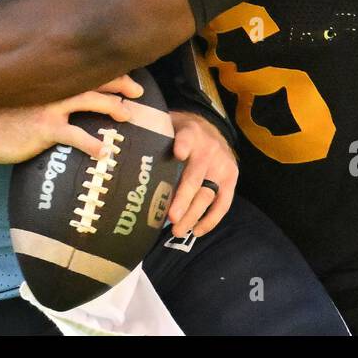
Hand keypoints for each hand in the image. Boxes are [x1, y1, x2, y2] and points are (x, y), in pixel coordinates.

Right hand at [0, 75, 140, 165]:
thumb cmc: (2, 115)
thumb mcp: (25, 96)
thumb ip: (48, 94)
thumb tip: (70, 100)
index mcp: (50, 79)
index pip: (85, 68)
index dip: (109, 70)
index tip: (127, 74)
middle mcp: (53, 88)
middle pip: (94, 79)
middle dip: (119, 83)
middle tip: (138, 91)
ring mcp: (50, 107)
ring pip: (90, 100)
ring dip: (112, 107)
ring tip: (127, 116)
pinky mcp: (45, 128)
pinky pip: (75, 135)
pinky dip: (92, 144)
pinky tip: (104, 152)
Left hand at [166, 110, 237, 237]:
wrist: (213, 127)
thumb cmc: (182, 132)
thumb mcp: (170, 127)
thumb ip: (156, 138)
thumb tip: (126, 154)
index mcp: (190, 133)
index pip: (187, 138)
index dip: (183, 145)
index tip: (179, 153)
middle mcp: (208, 149)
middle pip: (195, 177)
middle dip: (183, 199)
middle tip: (171, 218)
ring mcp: (222, 165)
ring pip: (207, 194)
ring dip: (192, 215)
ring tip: (178, 231)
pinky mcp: (231, 177)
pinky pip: (223, 203)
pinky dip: (210, 219)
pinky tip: (196, 231)